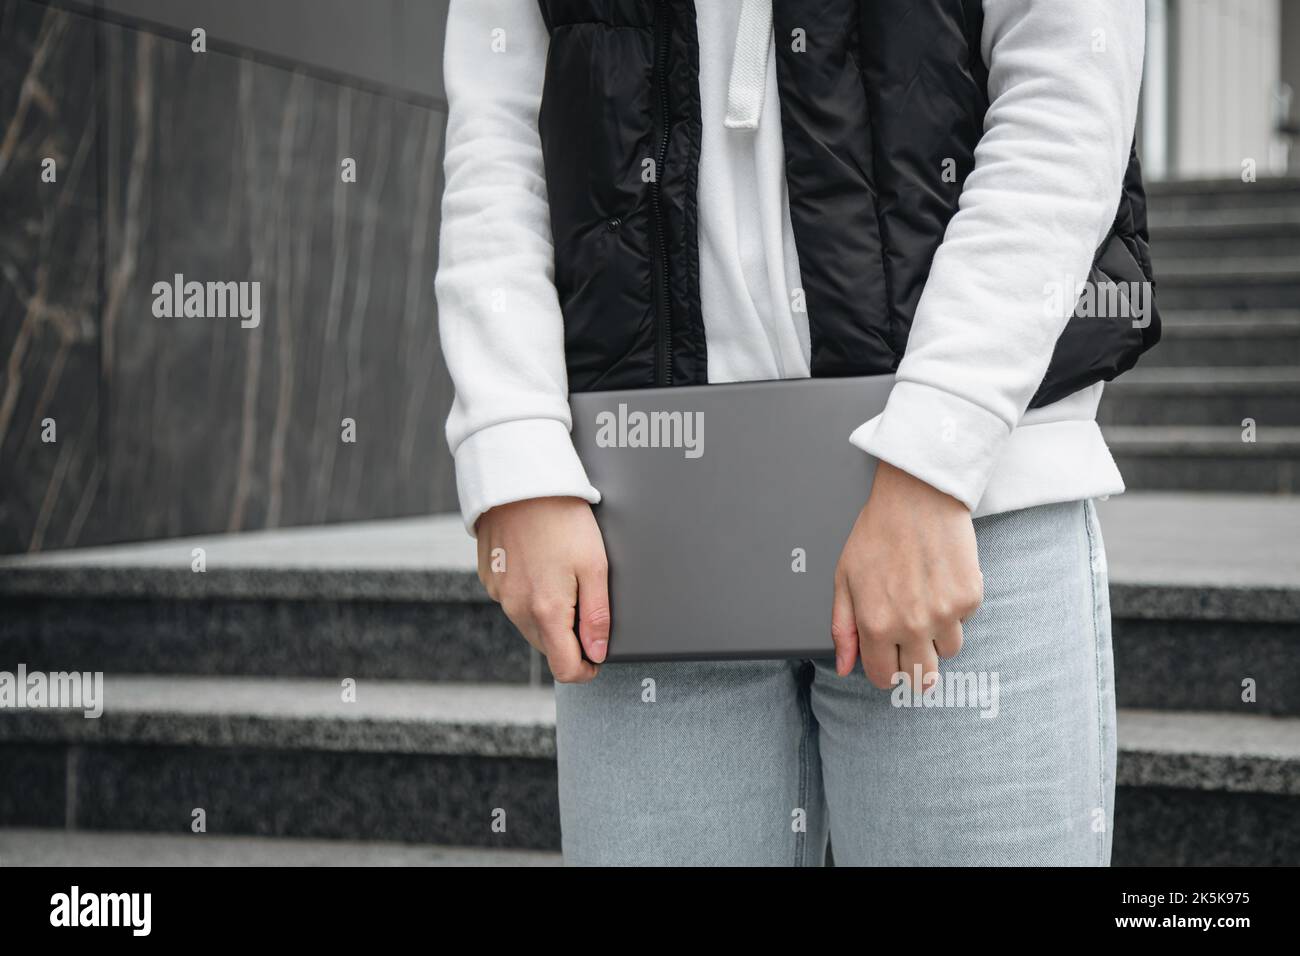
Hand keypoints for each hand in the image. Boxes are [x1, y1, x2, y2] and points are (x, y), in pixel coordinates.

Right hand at [475, 496, 609, 682]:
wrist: (520, 481)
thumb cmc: (562, 519)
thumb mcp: (595, 566)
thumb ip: (597, 617)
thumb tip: (597, 654)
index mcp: (546, 611)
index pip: (565, 669)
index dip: (588, 668)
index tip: (599, 656)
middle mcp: (517, 609)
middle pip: (548, 648)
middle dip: (570, 639)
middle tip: (587, 604)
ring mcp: (499, 594)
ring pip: (530, 625)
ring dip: (550, 617)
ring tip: (565, 578)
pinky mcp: (490, 578)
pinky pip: (514, 601)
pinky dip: (530, 595)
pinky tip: (542, 565)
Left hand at [831, 461, 983, 688]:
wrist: (918, 498)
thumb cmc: (877, 533)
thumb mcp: (844, 579)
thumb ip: (843, 628)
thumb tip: (845, 668)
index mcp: (876, 625)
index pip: (885, 678)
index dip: (885, 670)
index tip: (888, 658)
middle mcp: (912, 627)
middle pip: (921, 678)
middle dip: (913, 664)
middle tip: (909, 638)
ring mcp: (945, 615)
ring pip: (947, 652)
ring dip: (937, 636)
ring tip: (924, 600)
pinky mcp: (970, 599)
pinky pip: (964, 622)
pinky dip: (955, 609)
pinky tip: (940, 581)